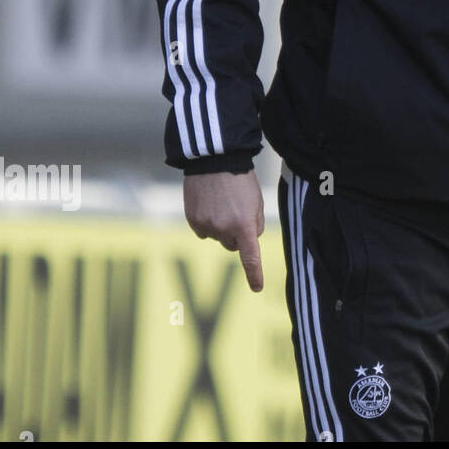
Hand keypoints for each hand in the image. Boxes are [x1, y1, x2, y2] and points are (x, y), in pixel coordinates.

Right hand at [183, 170, 264, 291]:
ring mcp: (206, 226)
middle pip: (232, 246)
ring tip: (223, 204)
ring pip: (217, 238)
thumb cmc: (241, 179)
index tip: (256, 287)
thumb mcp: (256, 201)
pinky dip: (207, 223)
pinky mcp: (192, 220)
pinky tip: (210, 205)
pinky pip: (203, 231)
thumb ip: (255, 224)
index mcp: (244, 225)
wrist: (214, 160)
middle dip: (237, 236)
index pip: (250, 257)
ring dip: (221, 228)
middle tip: (237, 213)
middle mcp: (223, 229)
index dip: (254, 274)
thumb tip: (247, 240)